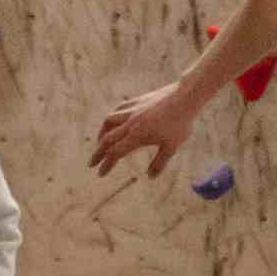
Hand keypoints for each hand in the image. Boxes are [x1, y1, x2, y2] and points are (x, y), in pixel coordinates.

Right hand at [92, 73, 215, 177]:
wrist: (185, 98)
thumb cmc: (180, 123)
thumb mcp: (171, 147)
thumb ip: (159, 163)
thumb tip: (150, 177)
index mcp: (137, 136)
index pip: (116, 153)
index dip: (106, 164)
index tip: (100, 173)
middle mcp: (130, 123)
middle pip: (107, 140)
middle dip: (98, 153)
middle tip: (91, 163)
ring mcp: (132, 110)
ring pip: (109, 121)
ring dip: (102, 133)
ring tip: (101, 142)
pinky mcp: (136, 101)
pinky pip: (118, 109)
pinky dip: (112, 118)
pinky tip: (113, 121)